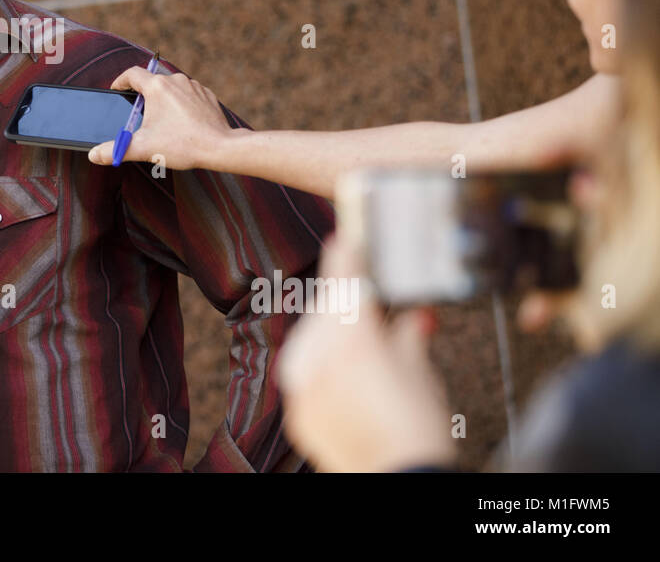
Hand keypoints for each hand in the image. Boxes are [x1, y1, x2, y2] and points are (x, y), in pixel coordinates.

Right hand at [87, 67, 237, 170]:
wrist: (220, 148)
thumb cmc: (182, 145)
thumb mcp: (143, 148)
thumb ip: (115, 150)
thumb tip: (95, 154)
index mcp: (157, 87)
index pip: (132, 74)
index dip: (121, 81)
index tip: (117, 90)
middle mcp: (175, 80)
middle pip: (151, 81)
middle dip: (142, 96)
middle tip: (138, 113)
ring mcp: (193, 86)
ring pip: (170, 88)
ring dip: (162, 100)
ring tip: (159, 121)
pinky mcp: (206, 96)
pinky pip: (187, 95)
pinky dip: (180, 105)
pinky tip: (180, 123)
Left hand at [277, 231, 455, 471]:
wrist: (401, 482)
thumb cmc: (419, 430)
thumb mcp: (422, 372)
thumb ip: (409, 333)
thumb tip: (412, 314)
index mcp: (354, 341)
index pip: (346, 281)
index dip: (347, 255)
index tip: (346, 238)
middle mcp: (320, 360)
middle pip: (327, 311)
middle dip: (348, 304)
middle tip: (373, 307)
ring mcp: (302, 387)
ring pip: (312, 340)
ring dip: (335, 334)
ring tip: (367, 347)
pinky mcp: (297, 411)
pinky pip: (304, 372)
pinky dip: (323, 367)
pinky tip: (347, 374)